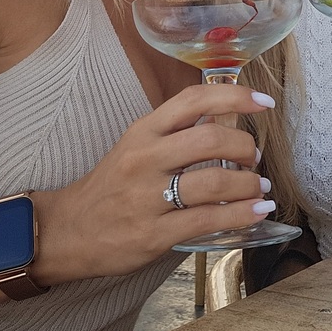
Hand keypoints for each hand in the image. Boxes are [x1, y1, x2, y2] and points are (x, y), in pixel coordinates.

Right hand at [35, 84, 274, 281]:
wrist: (68, 231)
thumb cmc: (112, 186)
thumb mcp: (137, 146)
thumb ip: (177, 132)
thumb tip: (224, 117)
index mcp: (144, 131)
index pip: (193, 100)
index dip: (234, 96)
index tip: (264, 102)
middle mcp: (146, 159)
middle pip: (210, 140)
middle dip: (246, 147)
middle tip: (255, 157)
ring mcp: (148, 197)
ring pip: (214, 183)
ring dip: (249, 185)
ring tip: (260, 189)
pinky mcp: (153, 233)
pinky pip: (207, 221)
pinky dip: (240, 215)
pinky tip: (256, 212)